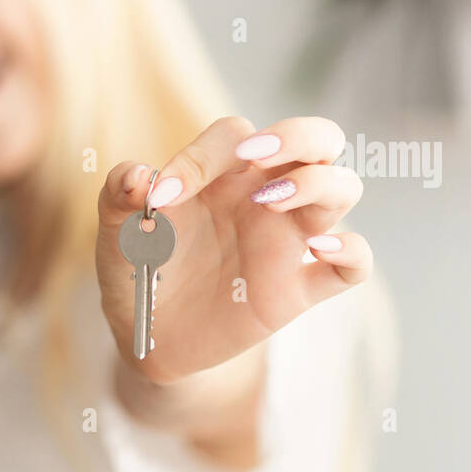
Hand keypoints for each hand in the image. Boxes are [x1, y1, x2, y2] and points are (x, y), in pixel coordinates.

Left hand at [96, 116, 371, 385]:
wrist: (148, 337)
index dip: (203, 155)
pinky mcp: (298, 288)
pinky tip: (320, 249)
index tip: (162, 199)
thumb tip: (137, 176)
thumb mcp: (116, 236)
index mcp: (222, 174)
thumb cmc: (136, 271)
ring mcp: (287, 240)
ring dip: (318, 183)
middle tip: (256, 155)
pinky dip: (352, 252)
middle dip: (298, 135)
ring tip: (270, 200)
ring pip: (343, 188)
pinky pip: (354, 265)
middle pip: (317, 139)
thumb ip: (117, 198)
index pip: (236, 136)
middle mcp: (264, 197)